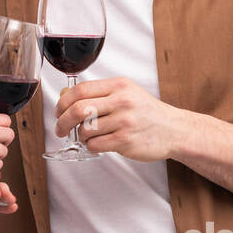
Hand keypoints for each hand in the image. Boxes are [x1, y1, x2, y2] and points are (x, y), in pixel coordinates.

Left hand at [54, 77, 187, 160]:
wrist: (174, 130)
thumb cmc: (148, 112)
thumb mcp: (127, 92)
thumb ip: (101, 93)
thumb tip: (67, 98)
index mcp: (119, 86)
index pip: (81, 90)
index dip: (63, 102)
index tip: (58, 111)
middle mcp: (122, 101)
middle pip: (79, 110)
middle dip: (63, 122)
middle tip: (60, 129)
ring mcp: (124, 121)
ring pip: (86, 130)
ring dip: (81, 136)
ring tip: (88, 136)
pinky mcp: (126, 140)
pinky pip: (96, 145)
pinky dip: (91, 146)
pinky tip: (98, 144)